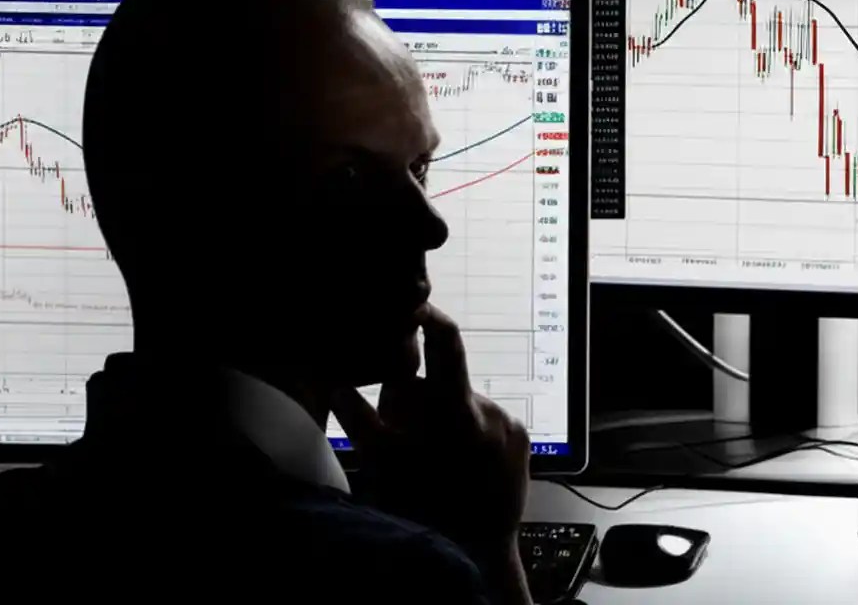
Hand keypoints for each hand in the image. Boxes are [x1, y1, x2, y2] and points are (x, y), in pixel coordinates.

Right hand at [331, 304, 531, 586]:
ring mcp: (508, 424)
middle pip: (443, 382)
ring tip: (435, 458)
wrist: (477, 550)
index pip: (447, 342)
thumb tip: (335, 380)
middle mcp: (488, 410)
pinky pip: (486, 421)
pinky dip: (468, 433)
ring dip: (444, 420)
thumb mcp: (382, 463)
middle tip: (409, 434)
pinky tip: (459, 461)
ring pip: (462, 405)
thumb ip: (359, 415)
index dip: (430, 316)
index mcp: (455, 409)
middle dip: (420, 398)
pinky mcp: (521, 437)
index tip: (416, 308)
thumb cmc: (422, 509)